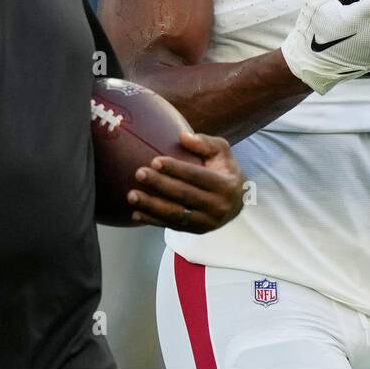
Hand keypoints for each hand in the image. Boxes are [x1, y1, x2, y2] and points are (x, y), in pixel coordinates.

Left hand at [127, 132, 244, 232]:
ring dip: (152, 206)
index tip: (155, 161)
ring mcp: (207, 222)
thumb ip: (205, 143)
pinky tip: (136, 213)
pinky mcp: (196, 231)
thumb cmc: (224, 169)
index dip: (176, 169)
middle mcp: (218, 207)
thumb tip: (183, 136)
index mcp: (226, 185)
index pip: (197, 176)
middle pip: (184, 195)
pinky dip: (153, 221)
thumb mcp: (222, 151)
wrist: (237, 201)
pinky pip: (172, 226)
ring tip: (132, 195)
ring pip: (176, 214)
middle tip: (139, 173)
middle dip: (160, 184)